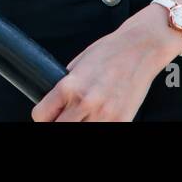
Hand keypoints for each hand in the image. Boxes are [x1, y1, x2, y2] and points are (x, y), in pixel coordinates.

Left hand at [31, 17, 172, 121]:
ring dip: (78, 126)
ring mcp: (104, 115)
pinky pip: (103, 130)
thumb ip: (66, 84)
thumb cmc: (109, 52)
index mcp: (69, 86)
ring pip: (79, 132)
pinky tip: (97, 118)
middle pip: (58, 128)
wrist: (140, 49)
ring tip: (82, 117)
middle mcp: (85, 102)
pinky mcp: (122, 121)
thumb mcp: (78, 65)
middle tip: (63, 117)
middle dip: (58, 122)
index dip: (42, 116)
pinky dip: (98, 126)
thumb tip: (56, 100)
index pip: (41, 115)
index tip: (46, 116)